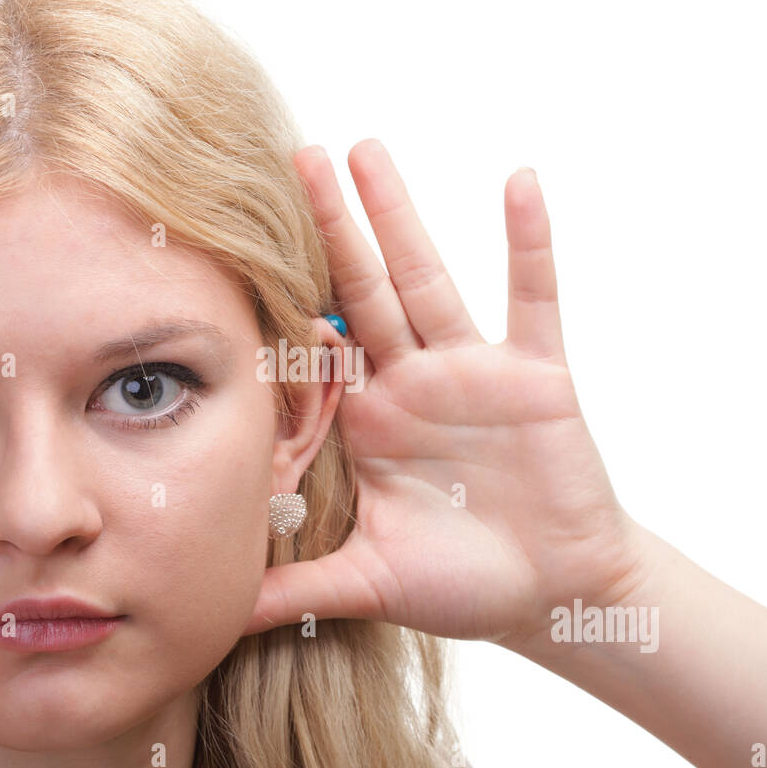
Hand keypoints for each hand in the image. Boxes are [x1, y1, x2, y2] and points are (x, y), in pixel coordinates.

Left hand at [244, 139, 650, 650]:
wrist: (553, 594)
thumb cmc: (461, 585)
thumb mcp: (367, 585)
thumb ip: (294, 589)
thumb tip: (212, 617)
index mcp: (367, 423)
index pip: (314, 349)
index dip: (276, 301)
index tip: (228, 245)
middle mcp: (412, 382)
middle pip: (360, 291)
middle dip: (327, 229)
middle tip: (289, 159)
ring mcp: (473, 371)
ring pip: (427, 279)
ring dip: (399, 216)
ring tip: (366, 150)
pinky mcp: (536, 375)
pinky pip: (533, 297)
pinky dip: (528, 244)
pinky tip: (519, 181)